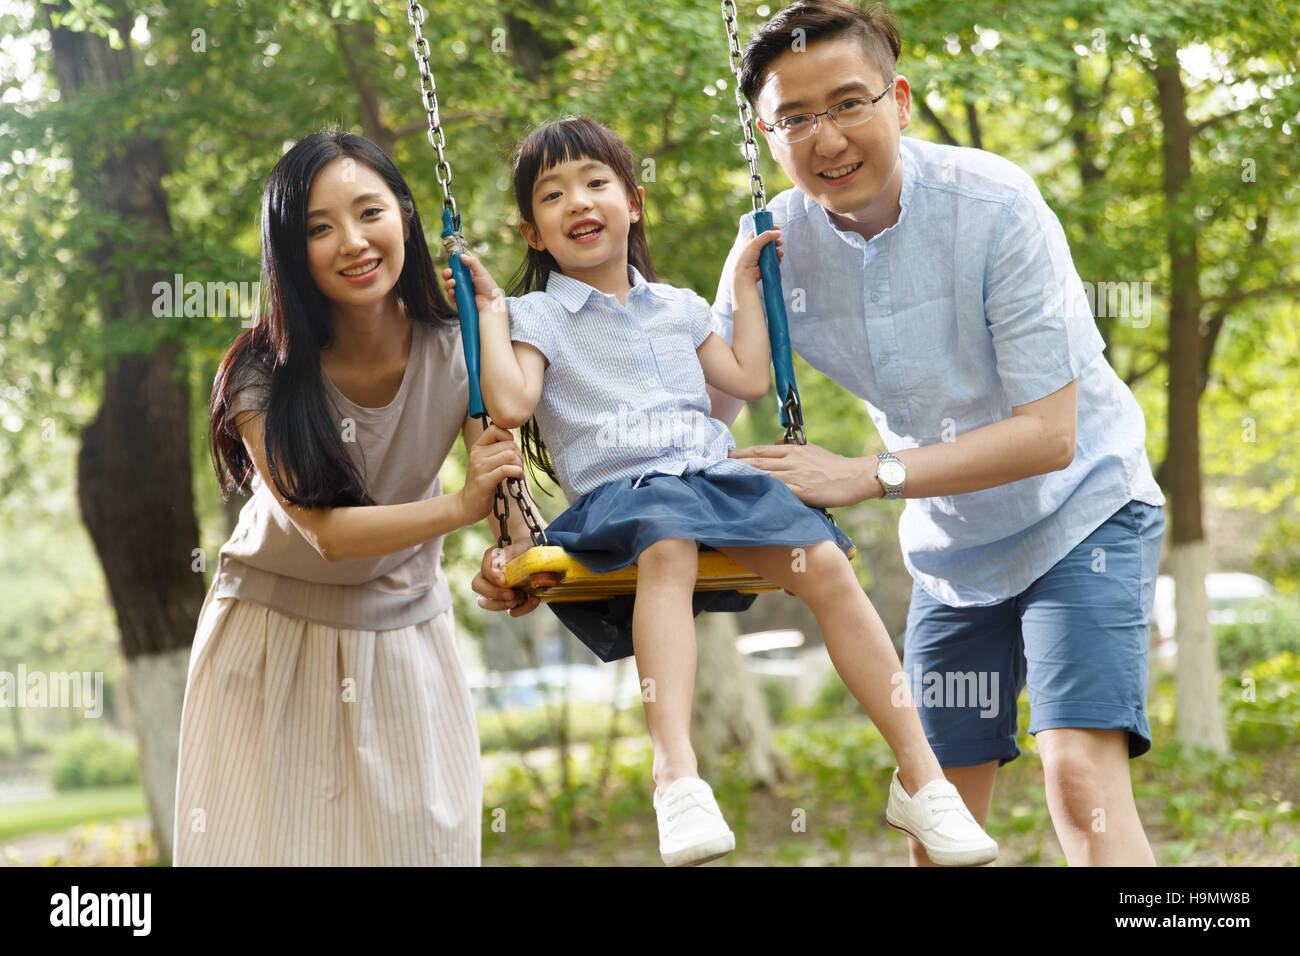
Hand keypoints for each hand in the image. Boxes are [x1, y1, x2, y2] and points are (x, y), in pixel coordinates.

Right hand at [441, 252, 507, 319]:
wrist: (491, 304)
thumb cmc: (489, 288)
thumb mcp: (482, 272)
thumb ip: (472, 262)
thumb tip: (461, 255)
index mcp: (469, 273)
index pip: (458, 265)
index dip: (453, 261)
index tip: (451, 257)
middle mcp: (463, 281)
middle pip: (450, 275)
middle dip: (447, 272)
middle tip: (449, 272)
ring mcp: (460, 291)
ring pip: (448, 285)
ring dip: (448, 283)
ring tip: (453, 282)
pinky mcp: (459, 300)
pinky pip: (450, 296)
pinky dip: (450, 293)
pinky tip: (453, 292)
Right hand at [456, 423, 524, 522]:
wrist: (467, 505)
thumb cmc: (482, 483)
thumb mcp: (486, 462)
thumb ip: (497, 450)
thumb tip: (515, 441)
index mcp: (477, 447)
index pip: (496, 429)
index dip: (509, 438)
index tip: (511, 452)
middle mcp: (477, 455)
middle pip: (509, 445)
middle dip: (519, 456)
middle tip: (518, 467)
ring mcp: (480, 468)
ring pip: (510, 456)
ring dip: (520, 465)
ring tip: (518, 473)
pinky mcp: (485, 481)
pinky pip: (507, 470)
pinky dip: (518, 473)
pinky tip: (518, 478)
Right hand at [471, 540, 541, 615]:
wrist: (532, 554)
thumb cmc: (522, 550)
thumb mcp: (516, 547)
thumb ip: (506, 554)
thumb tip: (499, 570)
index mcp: (488, 566)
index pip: (481, 575)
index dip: (492, 578)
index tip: (503, 581)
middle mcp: (488, 580)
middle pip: (478, 589)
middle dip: (495, 594)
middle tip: (511, 594)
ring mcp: (497, 592)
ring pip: (486, 603)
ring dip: (502, 605)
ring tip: (518, 600)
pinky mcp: (512, 601)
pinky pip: (512, 611)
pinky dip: (523, 608)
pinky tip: (534, 599)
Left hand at [728, 441, 872, 507]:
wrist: (855, 477)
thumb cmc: (833, 465)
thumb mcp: (811, 450)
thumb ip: (792, 449)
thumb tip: (775, 443)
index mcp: (792, 451)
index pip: (760, 451)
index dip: (740, 453)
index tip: (724, 456)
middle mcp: (792, 461)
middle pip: (757, 462)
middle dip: (734, 465)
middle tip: (714, 467)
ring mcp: (797, 477)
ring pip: (764, 476)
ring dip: (743, 478)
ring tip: (724, 480)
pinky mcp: (803, 492)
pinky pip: (779, 491)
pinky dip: (763, 492)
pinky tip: (749, 495)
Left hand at [734, 227, 782, 283]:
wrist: (744, 275)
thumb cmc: (746, 258)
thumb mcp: (755, 242)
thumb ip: (767, 236)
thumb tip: (778, 232)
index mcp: (749, 240)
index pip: (760, 231)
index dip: (769, 228)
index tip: (777, 228)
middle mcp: (754, 248)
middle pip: (768, 240)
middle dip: (775, 240)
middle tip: (780, 242)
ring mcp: (760, 256)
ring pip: (772, 250)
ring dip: (778, 250)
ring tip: (780, 252)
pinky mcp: (764, 264)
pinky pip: (773, 259)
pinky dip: (777, 258)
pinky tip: (779, 258)